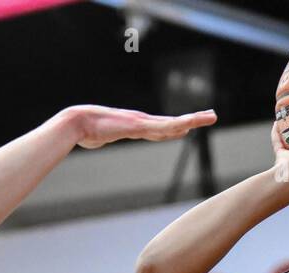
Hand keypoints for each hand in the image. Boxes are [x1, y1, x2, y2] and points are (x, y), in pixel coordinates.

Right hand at [65, 105, 215, 149]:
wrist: (77, 123)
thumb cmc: (81, 131)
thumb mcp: (94, 138)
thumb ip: (98, 138)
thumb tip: (89, 140)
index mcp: (132, 126)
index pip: (159, 128)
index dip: (175, 127)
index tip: (187, 128)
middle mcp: (141, 122)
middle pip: (172, 123)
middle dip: (192, 119)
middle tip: (210, 115)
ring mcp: (141, 123)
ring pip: (174, 123)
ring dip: (194, 119)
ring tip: (211, 116)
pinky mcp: (139, 126)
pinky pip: (165, 126)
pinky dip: (179, 124)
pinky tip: (192, 124)